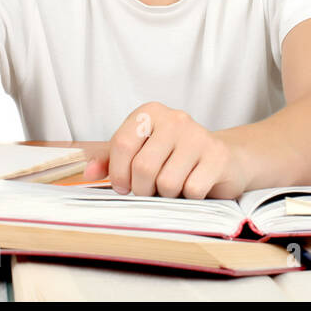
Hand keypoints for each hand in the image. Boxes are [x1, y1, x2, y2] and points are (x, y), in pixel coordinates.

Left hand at [82, 102, 249, 199]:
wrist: (222, 159)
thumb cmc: (173, 157)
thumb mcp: (139, 153)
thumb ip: (111, 161)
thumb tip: (88, 173)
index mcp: (150, 113)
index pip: (122, 144)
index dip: (119, 174)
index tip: (123, 186)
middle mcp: (175, 119)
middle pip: (144, 168)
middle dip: (143, 189)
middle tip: (150, 190)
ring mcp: (199, 136)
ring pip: (168, 183)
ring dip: (166, 195)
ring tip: (174, 186)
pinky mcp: (217, 156)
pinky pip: (192, 190)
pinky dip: (189, 198)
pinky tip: (194, 187)